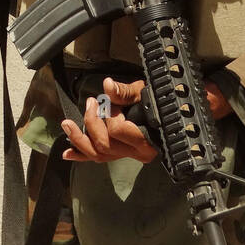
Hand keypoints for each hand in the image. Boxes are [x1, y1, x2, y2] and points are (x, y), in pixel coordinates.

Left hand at [61, 78, 231, 163]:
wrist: (178, 113)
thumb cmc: (163, 100)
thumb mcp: (145, 92)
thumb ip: (125, 92)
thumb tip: (107, 85)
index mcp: (147, 139)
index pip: (119, 131)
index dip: (109, 114)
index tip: (108, 98)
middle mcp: (138, 153)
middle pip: (104, 145)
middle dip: (92, 123)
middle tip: (91, 102)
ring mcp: (128, 156)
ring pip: (98, 155)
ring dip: (79, 140)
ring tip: (67, 124)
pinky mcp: (120, 154)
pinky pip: (97, 159)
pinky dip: (81, 155)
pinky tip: (66, 154)